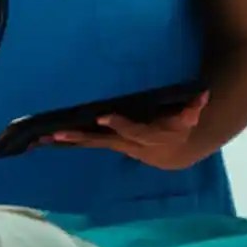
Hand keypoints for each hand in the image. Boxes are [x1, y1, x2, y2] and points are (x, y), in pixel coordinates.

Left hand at [42, 91, 210, 169]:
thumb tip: (203, 94)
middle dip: (80, 137)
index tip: (103, 116)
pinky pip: (84, 143)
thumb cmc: (179, 128)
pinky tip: (45, 138)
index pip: (131, 130)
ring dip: (66, 142)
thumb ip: (194, 106)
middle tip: (58, 133)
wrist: (174, 153)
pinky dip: (66, 141)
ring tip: (43, 138)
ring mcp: (114, 145)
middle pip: (101, 141)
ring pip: (88, 144)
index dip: (118, 125)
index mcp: (146, 136)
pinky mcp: (106, 144)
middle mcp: (127, 144)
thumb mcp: (189, 117)